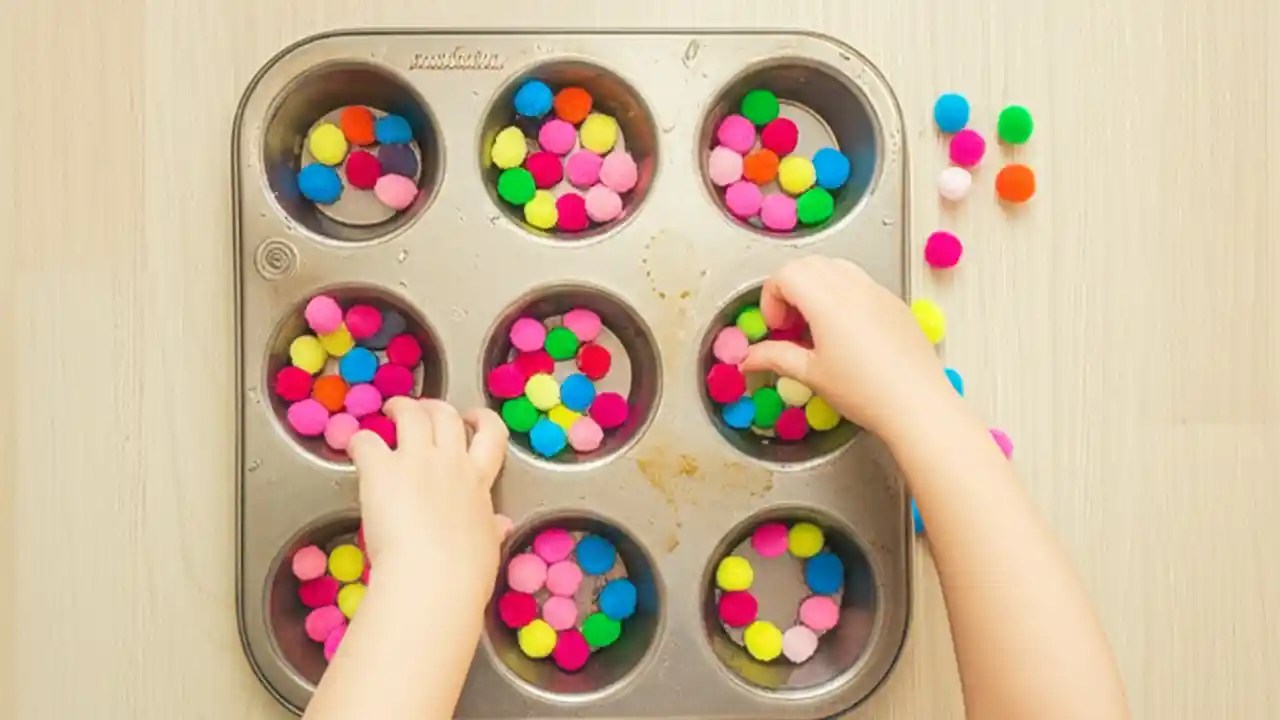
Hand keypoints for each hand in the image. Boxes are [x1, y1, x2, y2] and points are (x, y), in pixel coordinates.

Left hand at [349, 398, 511, 602]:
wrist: (433, 579)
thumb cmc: (465, 574)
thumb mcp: (488, 546)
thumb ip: (490, 529)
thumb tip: (501, 525)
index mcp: (478, 481)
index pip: (490, 436)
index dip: (481, 420)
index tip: (471, 419)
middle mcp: (450, 462)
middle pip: (447, 416)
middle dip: (434, 407)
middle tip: (423, 411)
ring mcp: (416, 461)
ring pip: (412, 414)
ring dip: (400, 408)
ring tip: (390, 410)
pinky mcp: (381, 469)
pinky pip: (366, 441)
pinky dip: (359, 441)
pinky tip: (355, 447)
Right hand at [741, 256, 954, 437]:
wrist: (918, 403)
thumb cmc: (862, 390)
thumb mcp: (812, 375)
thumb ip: (775, 358)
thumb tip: (746, 358)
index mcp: (827, 300)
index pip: (786, 273)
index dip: (771, 297)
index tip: (776, 328)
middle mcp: (853, 286)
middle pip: (810, 264)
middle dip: (791, 287)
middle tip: (791, 325)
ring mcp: (878, 291)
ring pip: (837, 268)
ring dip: (817, 287)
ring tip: (817, 326)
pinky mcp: (895, 303)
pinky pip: (861, 283)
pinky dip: (842, 294)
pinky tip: (848, 333)